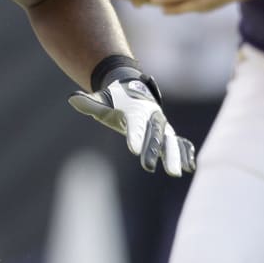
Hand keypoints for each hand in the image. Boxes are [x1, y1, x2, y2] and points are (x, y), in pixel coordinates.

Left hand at [69, 78, 195, 176]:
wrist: (134, 90)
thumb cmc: (115, 100)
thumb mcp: (101, 101)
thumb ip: (89, 103)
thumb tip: (72, 99)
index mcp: (135, 111)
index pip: (134, 126)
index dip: (134, 137)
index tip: (133, 149)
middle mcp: (152, 118)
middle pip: (155, 136)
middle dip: (154, 151)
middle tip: (149, 167)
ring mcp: (163, 126)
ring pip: (171, 141)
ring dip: (175, 156)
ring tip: (178, 172)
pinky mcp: (168, 133)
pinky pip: (180, 143)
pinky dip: (186, 152)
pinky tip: (191, 166)